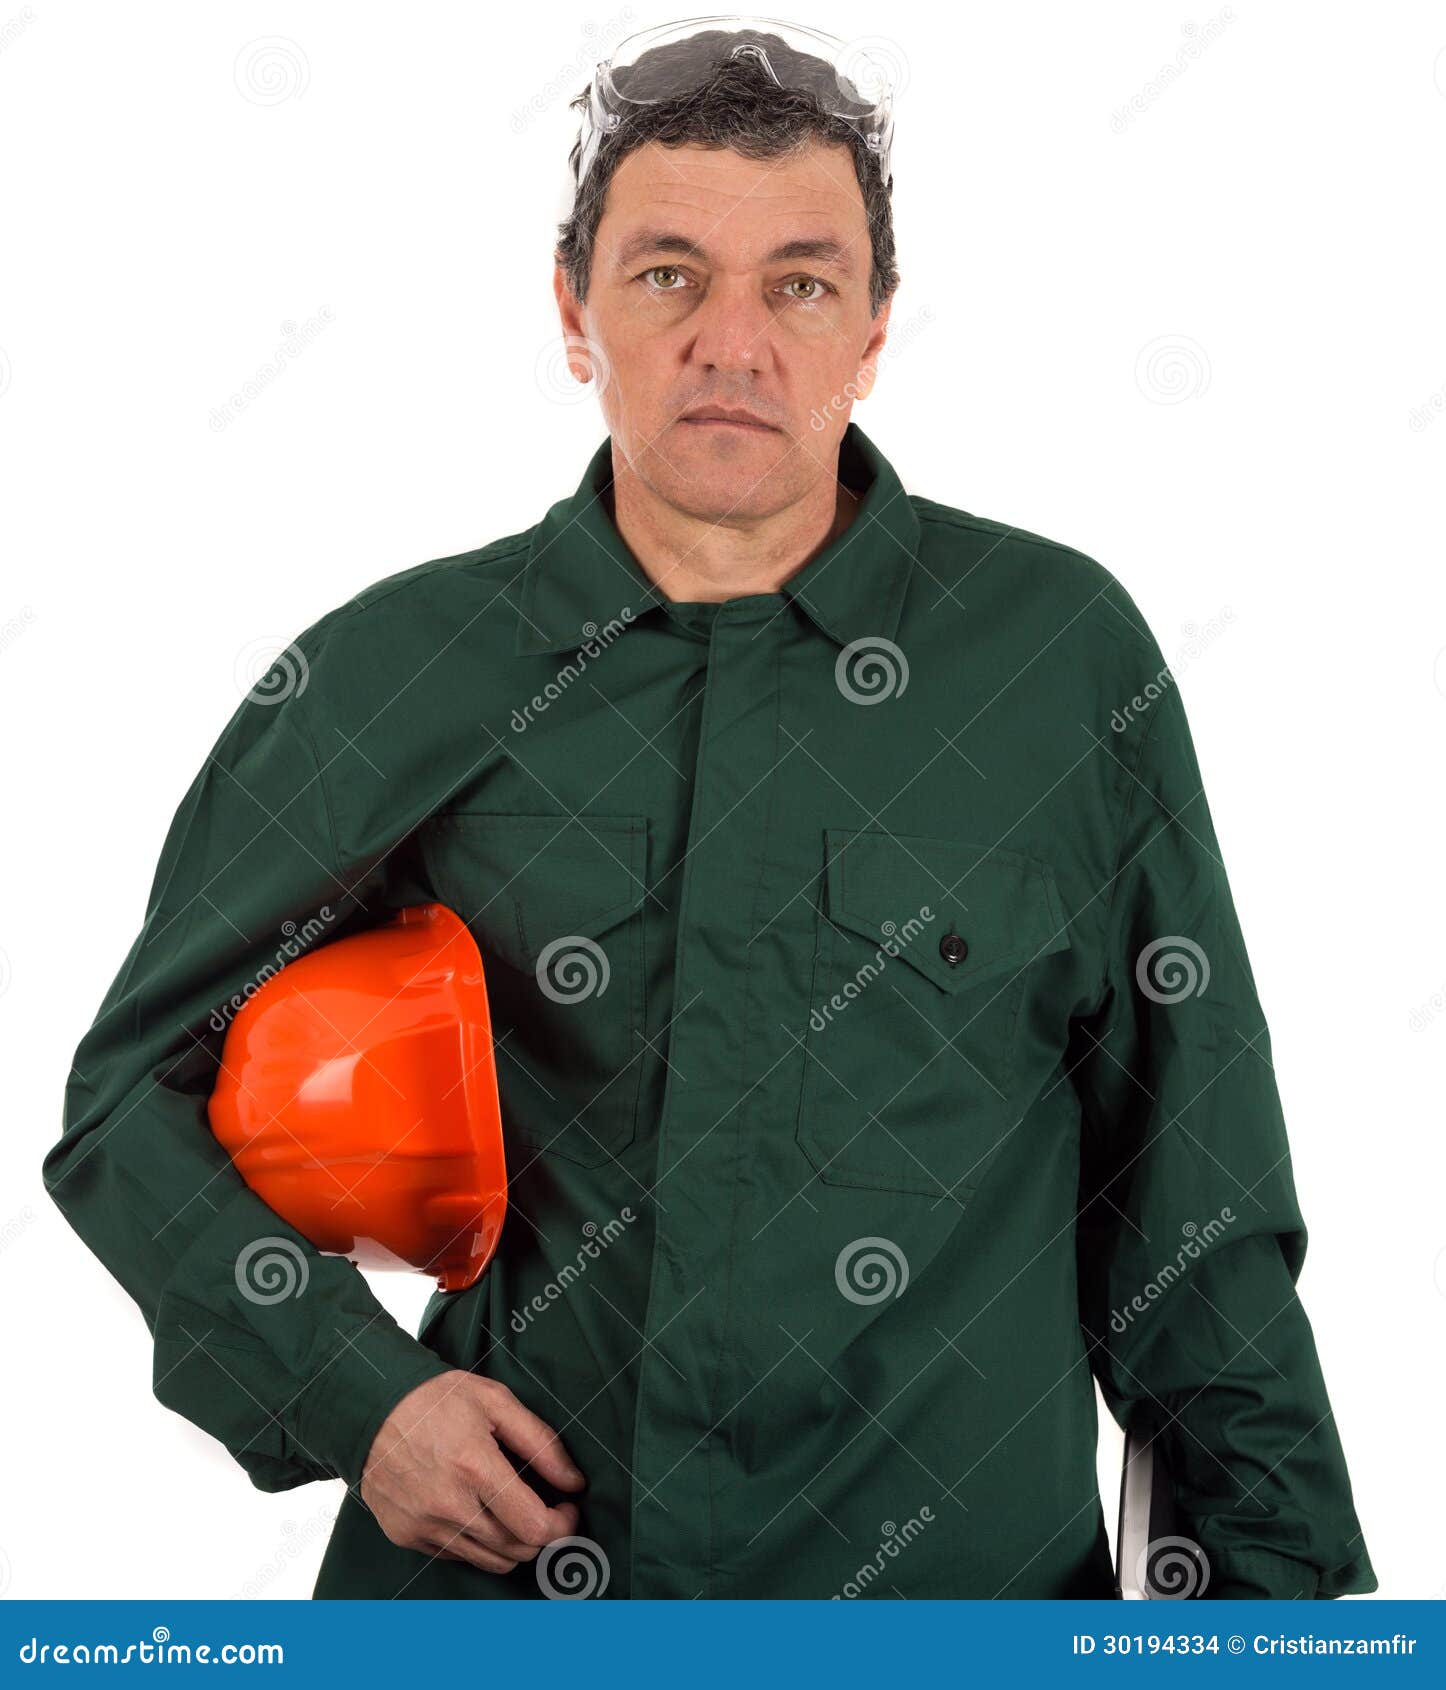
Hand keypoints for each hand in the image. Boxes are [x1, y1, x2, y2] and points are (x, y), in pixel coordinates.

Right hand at [359, 1369, 585, 1572]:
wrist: (369, 1408)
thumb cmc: (435, 1399)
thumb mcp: (495, 1401)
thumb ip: (541, 1443)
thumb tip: (574, 1481)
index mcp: (473, 1466)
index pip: (533, 1527)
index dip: (563, 1524)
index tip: (568, 1507)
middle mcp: (447, 1505)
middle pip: (516, 1550)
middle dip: (543, 1534)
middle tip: (547, 1508)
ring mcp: (423, 1526)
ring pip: (491, 1561)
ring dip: (514, 1544)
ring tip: (516, 1510)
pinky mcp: (406, 1536)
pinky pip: (459, 1557)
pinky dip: (480, 1543)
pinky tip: (479, 1511)